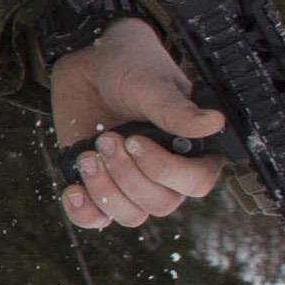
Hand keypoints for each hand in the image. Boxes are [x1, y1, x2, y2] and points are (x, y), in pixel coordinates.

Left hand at [50, 17, 227, 230]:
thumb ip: (175, 109)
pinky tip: (72, 190)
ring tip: (88, 155)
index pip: (196, 182)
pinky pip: (98, 218)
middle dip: (128, 175)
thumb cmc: (129, 67)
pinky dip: (84, 213)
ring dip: (106, 191)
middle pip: (161, 203)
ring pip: (131, 214)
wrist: (89, 66)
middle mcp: (167, 171)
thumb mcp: (150, 84)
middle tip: (106, 139)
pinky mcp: (100, 185)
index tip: (135, 142)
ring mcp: (132, 181)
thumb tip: (213, 123)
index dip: (166, 170)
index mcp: (192, 148)